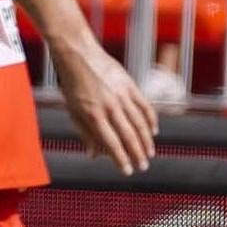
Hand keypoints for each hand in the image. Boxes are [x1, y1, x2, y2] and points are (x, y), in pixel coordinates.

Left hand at [54, 40, 155, 174]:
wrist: (78, 54)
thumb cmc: (72, 85)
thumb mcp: (73, 110)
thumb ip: (86, 133)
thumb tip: (94, 156)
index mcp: (93, 114)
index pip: (111, 142)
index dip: (120, 159)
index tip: (127, 171)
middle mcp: (109, 106)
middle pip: (128, 135)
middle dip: (137, 154)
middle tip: (143, 167)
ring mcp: (121, 94)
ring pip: (139, 122)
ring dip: (146, 140)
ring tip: (150, 153)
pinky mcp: (130, 84)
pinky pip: (145, 106)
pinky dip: (151, 120)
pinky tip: (153, 131)